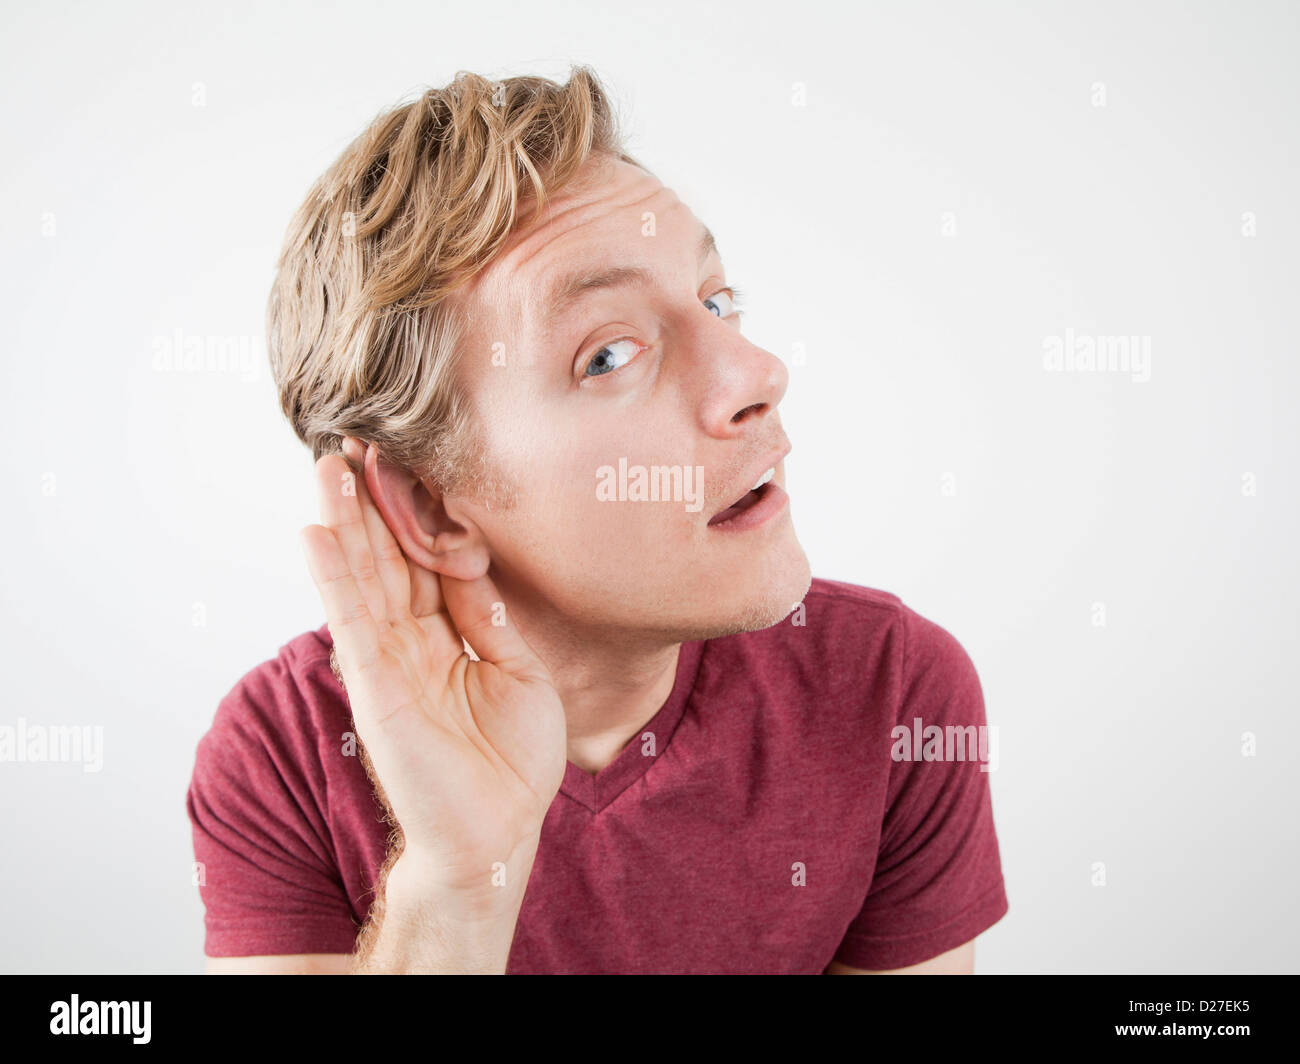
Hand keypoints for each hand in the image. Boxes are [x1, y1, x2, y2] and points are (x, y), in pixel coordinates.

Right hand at [297, 439, 566, 900]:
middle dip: (371, 501)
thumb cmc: (513, 762)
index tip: (406, 458)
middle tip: (356, 441)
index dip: (416, 512)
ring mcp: (388, 663)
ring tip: (329, 465)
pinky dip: (335, 578)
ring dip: (344, 521)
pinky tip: (318, 533)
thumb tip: (472, 558)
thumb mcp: (518, 672)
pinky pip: (352, 623)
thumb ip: (488, 618)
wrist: (500, 833)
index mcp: (447, 636)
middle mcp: (411, 643)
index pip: (425, 560)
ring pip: (363, 578)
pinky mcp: (376, 688)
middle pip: (386, 557)